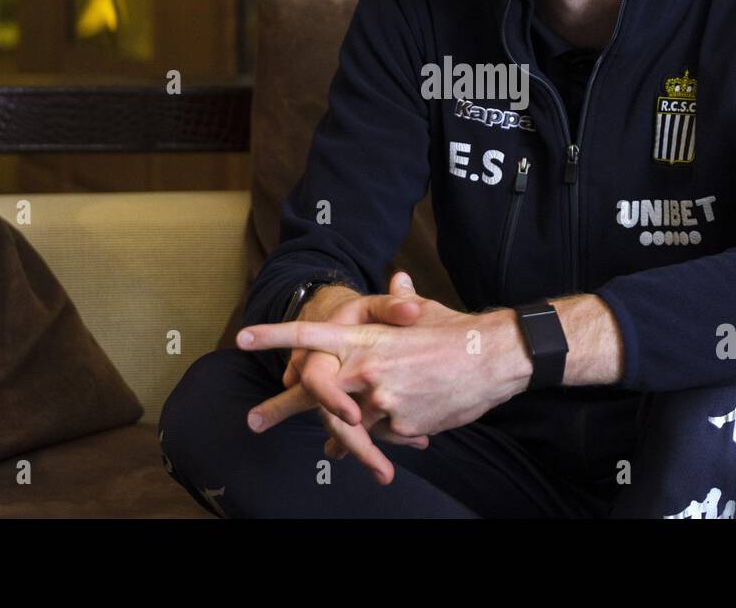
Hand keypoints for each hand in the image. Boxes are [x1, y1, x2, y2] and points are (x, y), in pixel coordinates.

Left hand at [237, 273, 527, 474]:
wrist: (492, 358)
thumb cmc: (456, 331)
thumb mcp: (423, 312)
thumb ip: (400, 303)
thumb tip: (397, 280)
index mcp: (366, 336)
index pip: (310, 333)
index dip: (274, 335)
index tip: (243, 338)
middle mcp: (366, 367)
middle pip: (312, 390)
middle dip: (280, 406)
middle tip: (253, 421)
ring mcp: (380, 399)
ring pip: (345, 422)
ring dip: (336, 437)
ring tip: (326, 450)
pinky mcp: (399, 424)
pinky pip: (377, 437)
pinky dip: (375, 442)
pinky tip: (377, 454)